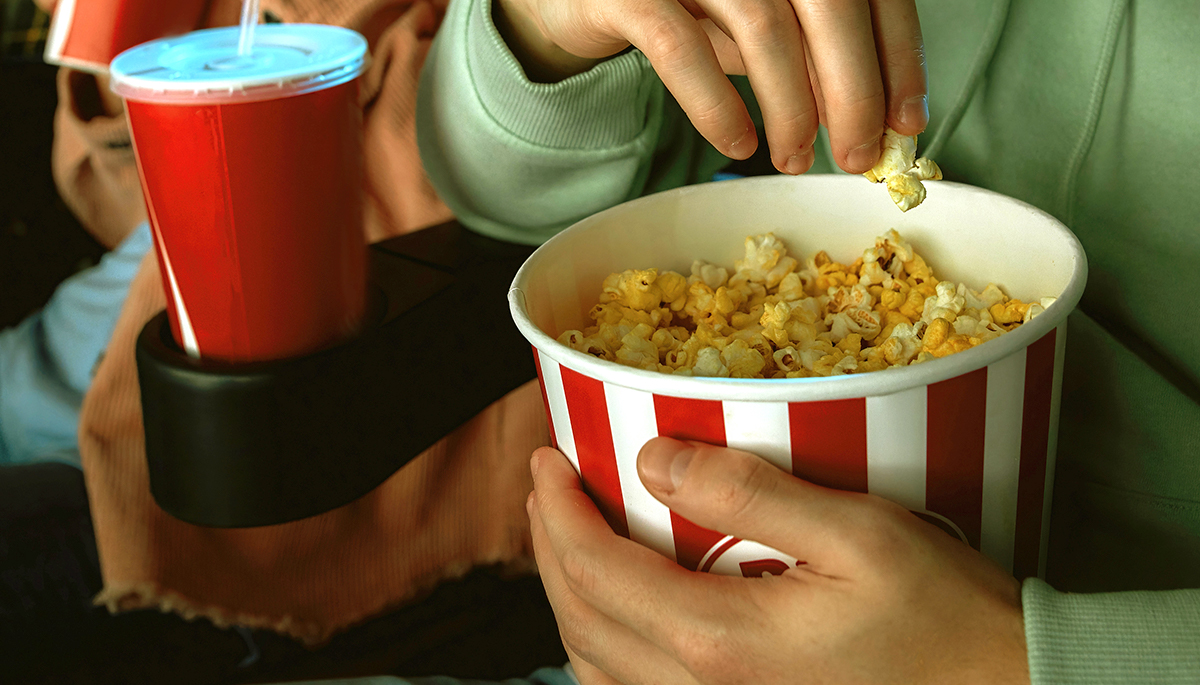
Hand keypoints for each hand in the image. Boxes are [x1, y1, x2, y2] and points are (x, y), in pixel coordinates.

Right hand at [494, 0, 928, 174]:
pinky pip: (679, 48)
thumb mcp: (758, 22)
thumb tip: (873, 119)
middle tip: (858, 157)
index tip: (907, 121)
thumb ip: (810, 54)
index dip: (898, 56)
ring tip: (794, 159)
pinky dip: (715, 104)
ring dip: (791, 107)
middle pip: (829, 6)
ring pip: (764, 29)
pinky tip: (735, 144)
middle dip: (854, 91)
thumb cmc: (686, 5)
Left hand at [527, 438, 1029, 684]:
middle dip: (549, 545)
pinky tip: (612, 617)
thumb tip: (655, 459)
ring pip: (594, 666)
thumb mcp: (857, 534)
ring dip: (567, 597)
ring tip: (567, 539)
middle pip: (580, 618)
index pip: (595, 569)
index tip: (549, 459)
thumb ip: (750, 492)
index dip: (558, 510)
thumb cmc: (941, 616)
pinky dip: (600, 650)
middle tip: (548, 488)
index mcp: (719, 638)